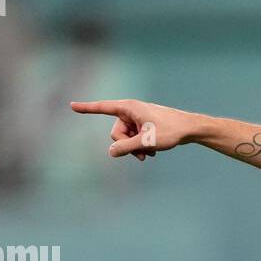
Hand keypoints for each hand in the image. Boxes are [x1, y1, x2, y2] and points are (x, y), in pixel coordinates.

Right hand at [69, 99, 193, 160]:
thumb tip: (111, 152)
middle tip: (141, 155)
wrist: (189, 128)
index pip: (103, 107)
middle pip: (116, 133)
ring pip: (126, 138)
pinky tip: (153, 152)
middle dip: (126, 145)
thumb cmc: (170, 131)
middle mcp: (131, 111)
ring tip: (149, 154)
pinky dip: (141, 146)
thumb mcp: (146, 142)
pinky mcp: (144, 125)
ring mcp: (137, 118)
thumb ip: (126, 147)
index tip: (71, 105)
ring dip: (135, 148)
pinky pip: (134, 138)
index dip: (87, 108)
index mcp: (128, 108)